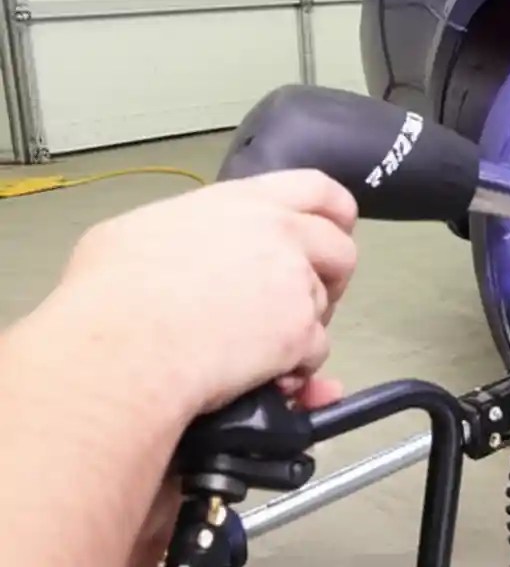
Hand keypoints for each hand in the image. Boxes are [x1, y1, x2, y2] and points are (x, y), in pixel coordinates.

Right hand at [49, 168, 358, 417]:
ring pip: (323, 308)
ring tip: (257, 348)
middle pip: (341, 251)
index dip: (334, 214)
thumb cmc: (112, 292)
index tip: (332, 233)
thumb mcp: (136, 233)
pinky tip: (262, 378)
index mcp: (245, 202)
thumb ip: (186, 231)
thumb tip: (189, 250)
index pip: (318, 189)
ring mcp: (296, 284)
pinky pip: (314, 353)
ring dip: (301, 329)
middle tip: (301, 302)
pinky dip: (295, 370)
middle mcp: (281, 235)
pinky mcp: (301, 333)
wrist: (124, 348)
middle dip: (331, 280)